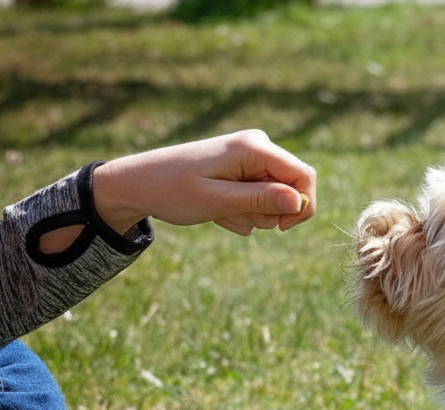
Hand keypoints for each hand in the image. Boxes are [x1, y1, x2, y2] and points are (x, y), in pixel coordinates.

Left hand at [91, 130, 316, 234]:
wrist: (140, 184)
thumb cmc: (173, 191)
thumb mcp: (218, 201)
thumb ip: (260, 200)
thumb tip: (299, 202)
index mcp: (254, 147)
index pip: (304, 175)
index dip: (302, 206)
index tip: (282, 229)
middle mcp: (257, 146)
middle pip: (291, 188)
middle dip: (271, 212)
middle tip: (235, 216)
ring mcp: (251, 157)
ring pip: (276, 198)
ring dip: (253, 214)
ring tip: (221, 212)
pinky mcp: (243, 169)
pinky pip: (259, 198)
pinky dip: (242, 211)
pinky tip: (218, 209)